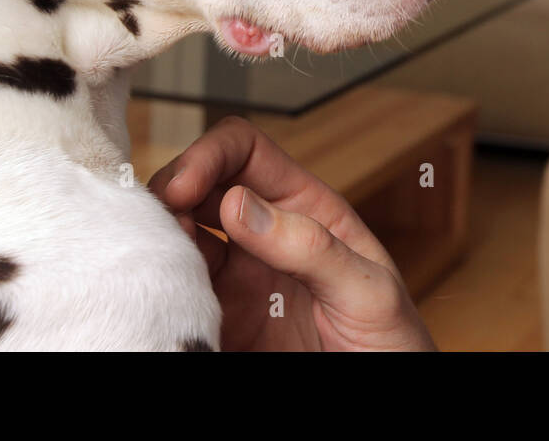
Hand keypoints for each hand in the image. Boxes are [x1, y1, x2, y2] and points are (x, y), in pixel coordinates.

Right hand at [149, 115, 436, 350]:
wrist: (380, 395)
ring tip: (154, 254)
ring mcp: (238, 278)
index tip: (184, 187)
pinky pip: (177, 292)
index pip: (246, 153)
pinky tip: (163, 291)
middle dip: (171, 191)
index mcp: (306, 209)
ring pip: (180, 237)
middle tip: (156, 220)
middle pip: (200, 187)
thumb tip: (240, 203)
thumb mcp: (368, 289)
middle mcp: (265, 235)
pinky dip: (160, 285)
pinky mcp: (220, 321)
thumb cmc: (394, 344)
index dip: (210, 155)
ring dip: (160, 236)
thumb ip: (311, 245)